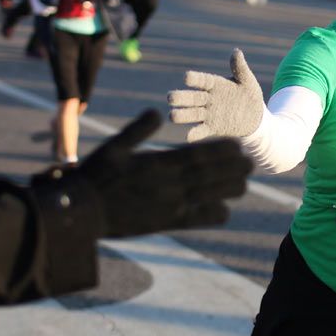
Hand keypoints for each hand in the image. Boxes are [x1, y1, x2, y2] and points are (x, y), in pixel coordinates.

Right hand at [38, 110, 251, 237]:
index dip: (222, 151)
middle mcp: (169, 186)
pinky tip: (225, 211)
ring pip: (209, 198)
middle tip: (251, 162)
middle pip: (211, 176)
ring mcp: (170, 207)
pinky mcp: (166, 224)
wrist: (84, 214)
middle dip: (234, 169)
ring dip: (229, 191)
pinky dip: (212, 215)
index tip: (239, 145)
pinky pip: (195, 220)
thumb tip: (158, 112)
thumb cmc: (96, 177)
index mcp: (159, 164)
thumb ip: (137, 130)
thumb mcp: (114, 147)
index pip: (199, 155)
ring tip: (244, 184)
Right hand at [169, 48, 264, 141]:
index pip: (203, 81)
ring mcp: (209, 113)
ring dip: (182, 115)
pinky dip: (195, 133)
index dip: (195, 79)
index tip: (186, 77)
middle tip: (170, 97)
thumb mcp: (247, 80)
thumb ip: (240, 68)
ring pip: (193, 114)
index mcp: (215, 84)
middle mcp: (208, 99)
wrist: (255, 116)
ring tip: (172, 116)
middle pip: (192, 98)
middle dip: (181, 98)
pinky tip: (188, 136)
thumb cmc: (249, 95)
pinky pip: (202, 130)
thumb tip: (236, 51)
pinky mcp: (213, 127)